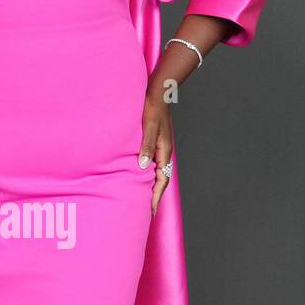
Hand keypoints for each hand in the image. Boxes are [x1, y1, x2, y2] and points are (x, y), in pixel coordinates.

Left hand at [138, 88, 173, 216]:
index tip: (151, 210)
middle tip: (148, 211)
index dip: (156, 196)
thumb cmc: (153, 109)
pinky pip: (153, 163)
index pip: (161, 180)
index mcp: (164, 151)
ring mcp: (160, 148)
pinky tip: (141, 176)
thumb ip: (146, 147)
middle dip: (155, 195)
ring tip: (144, 198)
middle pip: (161, 179)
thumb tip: (143, 166)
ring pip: (157, 172)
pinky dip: (149, 174)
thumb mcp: (149, 128)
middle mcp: (164, 152)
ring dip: (152, 185)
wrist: (158, 93)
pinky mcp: (155, 143)